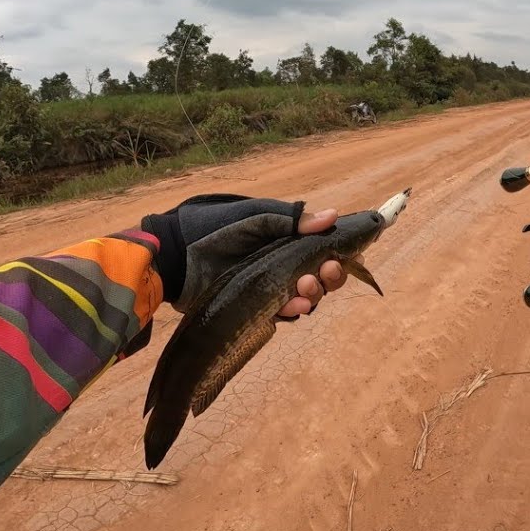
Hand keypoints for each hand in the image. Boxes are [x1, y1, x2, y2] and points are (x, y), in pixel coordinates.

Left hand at [139, 195, 348, 317]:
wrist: (177, 256)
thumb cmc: (215, 228)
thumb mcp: (256, 217)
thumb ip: (292, 220)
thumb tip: (333, 216)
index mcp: (288, 241)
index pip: (324, 249)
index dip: (342, 254)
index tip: (351, 254)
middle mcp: (285, 265)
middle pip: (323, 278)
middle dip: (331, 275)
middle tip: (326, 269)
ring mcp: (272, 288)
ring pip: (307, 298)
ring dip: (314, 294)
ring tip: (306, 285)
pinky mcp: (257, 308)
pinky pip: (284, 314)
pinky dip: (293, 310)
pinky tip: (295, 304)